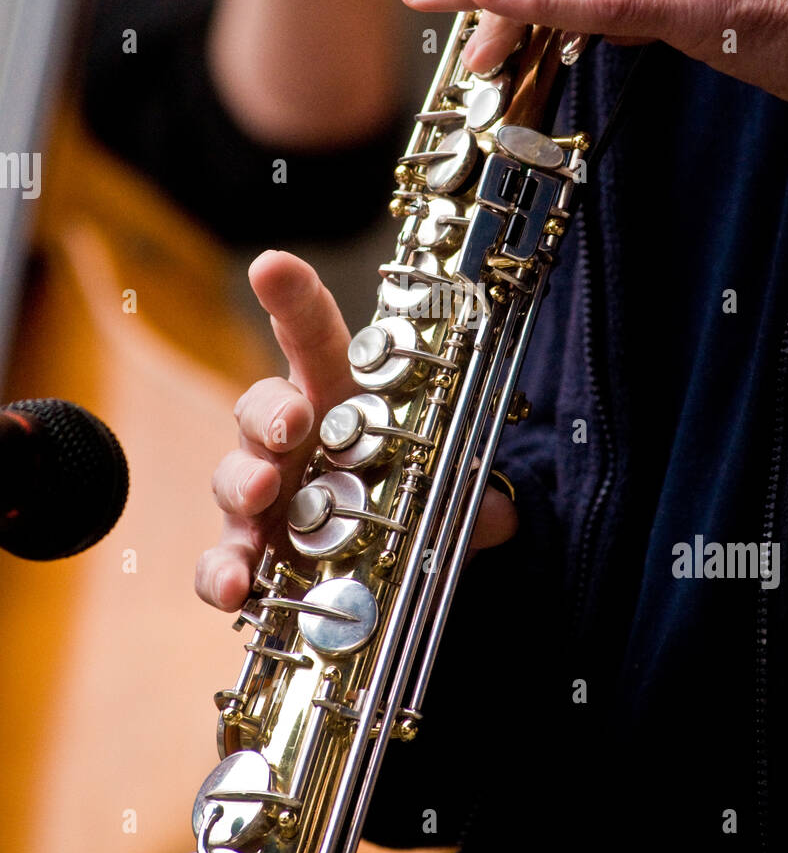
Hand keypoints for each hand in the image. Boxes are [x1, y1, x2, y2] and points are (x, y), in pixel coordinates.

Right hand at [196, 250, 517, 611]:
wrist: (374, 562)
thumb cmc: (399, 497)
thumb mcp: (445, 493)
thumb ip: (470, 498)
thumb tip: (502, 514)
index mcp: (336, 399)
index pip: (312, 337)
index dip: (291, 297)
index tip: (272, 265)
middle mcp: (289, 439)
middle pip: (262, 404)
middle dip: (270, 409)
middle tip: (294, 423)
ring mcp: (262, 494)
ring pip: (233, 474)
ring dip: (243, 482)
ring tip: (262, 494)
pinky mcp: (247, 552)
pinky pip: (221, 559)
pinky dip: (222, 572)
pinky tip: (236, 587)